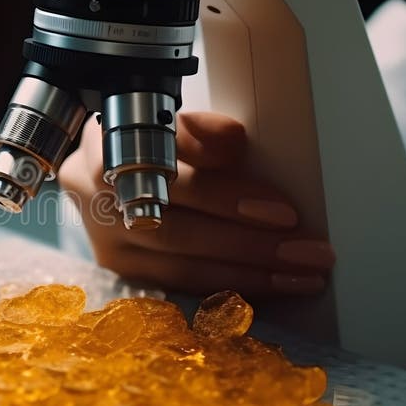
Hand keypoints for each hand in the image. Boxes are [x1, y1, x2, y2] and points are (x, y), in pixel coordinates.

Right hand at [59, 112, 334, 298]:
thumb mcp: (171, 120)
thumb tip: (234, 138)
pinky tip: (271, 286)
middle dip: (249, 241)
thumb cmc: (149, 139)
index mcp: (108, 144)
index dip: (224, 192)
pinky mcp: (119, 266)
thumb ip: (200, 129)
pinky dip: (229, 286)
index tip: (282, 210)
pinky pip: (180, 283)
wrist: (104, 170)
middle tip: (308, 249)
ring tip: (303, 274)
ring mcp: (104, 237)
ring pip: (181, 263)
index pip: (168, 174)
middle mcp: (97, 194)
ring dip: (248, 271)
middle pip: (176, 227)